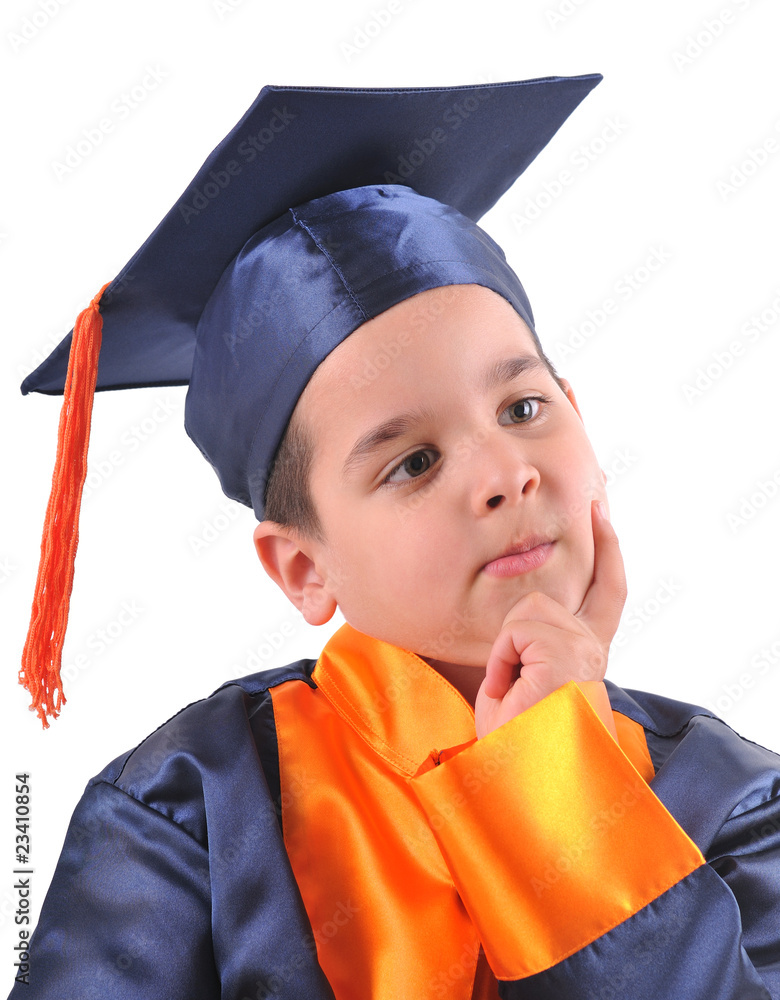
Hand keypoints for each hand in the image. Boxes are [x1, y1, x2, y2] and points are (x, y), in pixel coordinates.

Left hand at [474, 500, 626, 739]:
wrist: (523, 780)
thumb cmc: (515, 740)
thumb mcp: (523, 680)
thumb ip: (531, 640)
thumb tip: (524, 614)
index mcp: (588, 656)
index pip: (607, 590)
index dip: (607, 548)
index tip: (599, 510)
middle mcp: (595, 648)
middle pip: (544, 600)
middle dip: (528, 623)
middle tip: (556, 600)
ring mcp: (584, 648)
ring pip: (524, 612)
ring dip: (504, 654)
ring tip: (512, 696)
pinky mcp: (566, 652)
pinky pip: (515, 633)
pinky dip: (501, 662)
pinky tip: (511, 692)